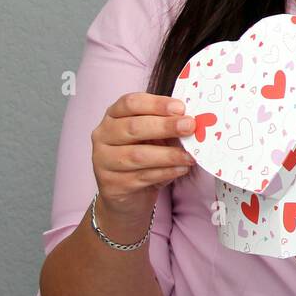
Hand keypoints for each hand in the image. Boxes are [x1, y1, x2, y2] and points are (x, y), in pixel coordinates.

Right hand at [91, 93, 197, 229]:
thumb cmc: (143, 154)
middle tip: (190, 126)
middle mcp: (103, 135)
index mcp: (113, 115)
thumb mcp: (153, 135)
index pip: (130, 103)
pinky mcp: (111, 184)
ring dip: (169, 155)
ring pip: (138, 155)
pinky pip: (142, 176)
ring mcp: (103, 160)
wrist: (127, 192)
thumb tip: (192, 120)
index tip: (180, 108)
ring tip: (190, 156)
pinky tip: (181, 169)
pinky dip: (166, 172)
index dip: (156, 104)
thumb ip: (167, 124)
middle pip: (134, 127)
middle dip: (165, 126)